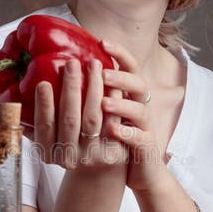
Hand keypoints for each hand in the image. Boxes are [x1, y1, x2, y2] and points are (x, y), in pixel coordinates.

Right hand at [32, 58, 125, 168]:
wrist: (98, 170)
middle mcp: (69, 158)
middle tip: (71, 64)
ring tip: (93, 64)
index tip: (43, 82)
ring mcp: (92, 156)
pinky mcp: (113, 152)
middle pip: (70, 120)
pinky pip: (113, 120)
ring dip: (93, 88)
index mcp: (48, 153)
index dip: (43, 106)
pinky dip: (114, 99)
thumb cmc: (67, 144)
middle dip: (71, 88)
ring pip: (92, 118)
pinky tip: (113, 80)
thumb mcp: (44, 139)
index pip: (44, 127)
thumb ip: (24, 122)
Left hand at [100, 40, 168, 190]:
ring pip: (140, 109)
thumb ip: (94, 92)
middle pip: (137, 83)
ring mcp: (145, 125)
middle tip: (100, 71)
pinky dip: (127, 132)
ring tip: (104, 102)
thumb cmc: (116, 137)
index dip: (119, 53)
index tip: (102, 41)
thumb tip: (65, 70)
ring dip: (121, 104)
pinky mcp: (147, 146)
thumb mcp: (106, 111)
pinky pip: (140, 137)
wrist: (140, 169)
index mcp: (131, 93)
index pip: (130, 66)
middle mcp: (141, 105)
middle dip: (119, 76)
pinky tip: (114, 130)